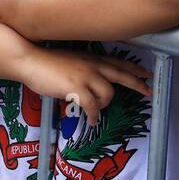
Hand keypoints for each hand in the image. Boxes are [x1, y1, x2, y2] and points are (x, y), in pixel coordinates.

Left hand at [0, 0, 43, 36]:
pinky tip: (28, 34)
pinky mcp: (21, 38)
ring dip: (8, 28)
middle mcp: (1, 16)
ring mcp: (10, 28)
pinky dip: (22, 36)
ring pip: (4, 31)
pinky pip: (19, 39)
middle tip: (2, 18)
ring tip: (15, 27)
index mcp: (0, 0)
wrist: (42, 11)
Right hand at [19, 46, 151, 126]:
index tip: (146, 74)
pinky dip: (94, 116)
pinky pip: (93, 107)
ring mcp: (85, 76)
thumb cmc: (46, 62)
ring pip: (108, 94)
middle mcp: (92, 65)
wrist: (30, 60)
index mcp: (92, 58)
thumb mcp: (72, 61)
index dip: (134, 69)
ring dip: (103, 106)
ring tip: (94, 111)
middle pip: (122, 75)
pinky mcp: (76, 88)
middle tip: (148, 91)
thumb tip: (93, 84)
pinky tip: (92, 120)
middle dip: (138, 84)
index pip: (119, 63)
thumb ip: (85, 69)